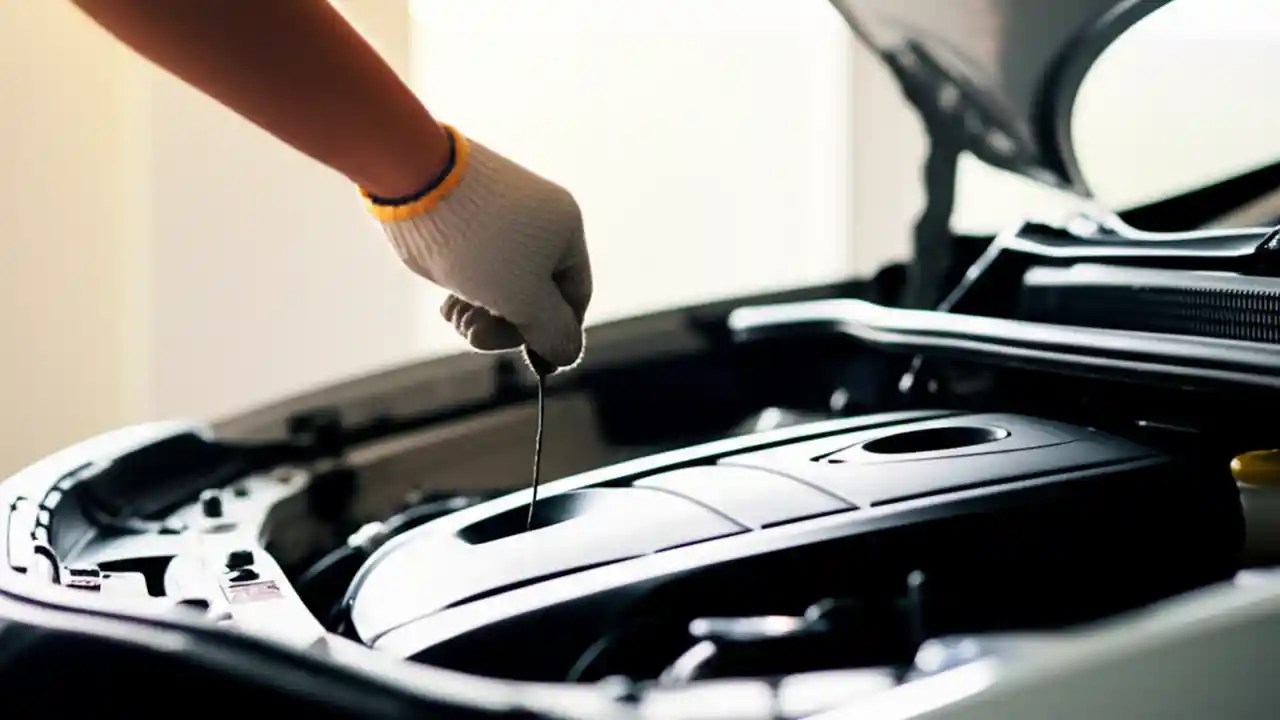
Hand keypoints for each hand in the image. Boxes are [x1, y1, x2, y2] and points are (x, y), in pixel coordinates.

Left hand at [367, 126, 592, 370]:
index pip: (575, 295)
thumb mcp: (522, 298)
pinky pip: (478, 264)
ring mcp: (501, 215)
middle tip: (475, 337)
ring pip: (502, 282)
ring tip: (456, 319)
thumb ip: (551, 330)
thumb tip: (567, 352)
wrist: (415, 178)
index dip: (554, 332)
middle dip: (508, 324)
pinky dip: (466, 290)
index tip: (528, 356)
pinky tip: (448, 305)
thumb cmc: (477, 243)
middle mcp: (539, 219)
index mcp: (566, 229)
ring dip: (482, 312)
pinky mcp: (466, 214)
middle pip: (536, 292)